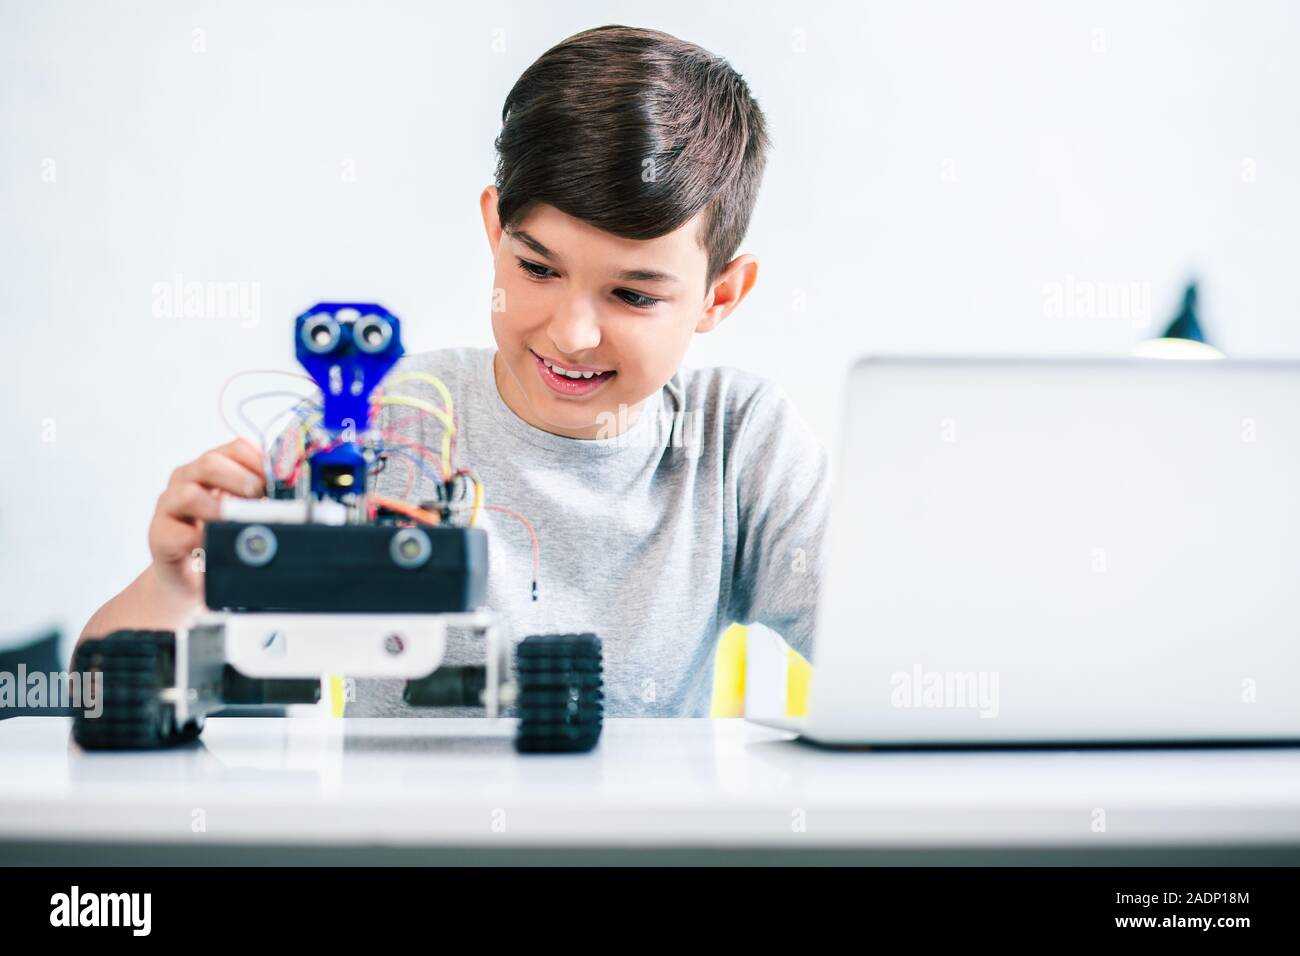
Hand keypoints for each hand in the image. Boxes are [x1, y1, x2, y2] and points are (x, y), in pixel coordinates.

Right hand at [148, 437, 265, 599]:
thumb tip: (293, 496)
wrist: (189, 576)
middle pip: (210, 463)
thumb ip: (261, 498)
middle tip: (260, 497)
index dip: (259, 461)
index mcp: (211, 468)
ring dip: (220, 508)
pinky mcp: (160, 535)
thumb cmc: (221, 538)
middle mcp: (187, 480)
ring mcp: (169, 506)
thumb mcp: (243, 512)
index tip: (279, 480)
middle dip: (241, 479)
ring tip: (239, 522)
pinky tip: (218, 547)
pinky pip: (180, 534)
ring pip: (188, 494)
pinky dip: (202, 540)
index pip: (235, 449)